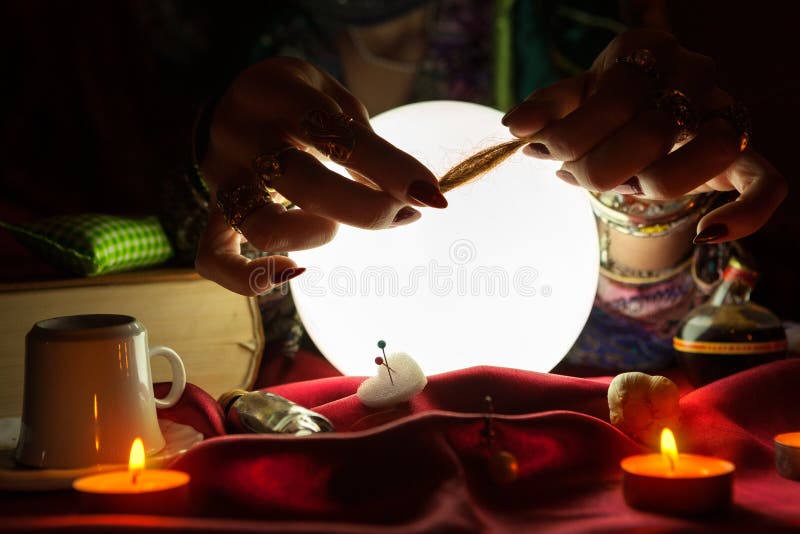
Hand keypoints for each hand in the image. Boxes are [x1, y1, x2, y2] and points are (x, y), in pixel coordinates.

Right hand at [195, 57, 445, 294]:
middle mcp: (244, 135)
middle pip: (305, 184)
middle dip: (367, 208)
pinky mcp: (212, 211)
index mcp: (278, 94)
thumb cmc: (302, 103)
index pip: (338, 136)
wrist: (234, 100)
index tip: (431, 194)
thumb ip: (368, 144)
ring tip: (332, 224)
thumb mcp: (335, 100)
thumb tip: (415, 196)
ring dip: (315, 235)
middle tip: (403, 213)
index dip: (390, 169)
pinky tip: (294, 271)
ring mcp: (223, 176)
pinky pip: (213, 259)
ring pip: (262, 226)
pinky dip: (250, 279)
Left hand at [502, 29, 786, 242]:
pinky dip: (745, 215)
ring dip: (652, 186)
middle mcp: (693, 74)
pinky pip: (768, 186)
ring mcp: (725, 114)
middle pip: (654, 132)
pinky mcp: (747, 156)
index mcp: (646, 53)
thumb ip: (545, 109)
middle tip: (575, 174)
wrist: (645, 107)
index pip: (614, 98)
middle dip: (600, 168)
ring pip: (710, 154)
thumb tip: (514, 128)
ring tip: (622, 186)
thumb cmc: (602, 105)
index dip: (572, 138)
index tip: (546, 154)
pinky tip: (705, 233)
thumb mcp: (570, 101)